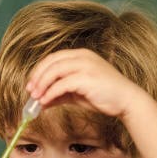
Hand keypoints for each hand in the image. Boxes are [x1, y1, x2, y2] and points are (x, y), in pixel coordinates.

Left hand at [26, 49, 146, 119]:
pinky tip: (45, 102)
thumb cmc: (104, 96)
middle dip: (38, 77)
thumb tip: (41, 100)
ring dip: (42, 85)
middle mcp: (82, 56)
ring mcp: (85, 65)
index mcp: (81, 55)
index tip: (31, 84)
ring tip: (35, 98)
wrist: (126, 101)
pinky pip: (62, 84)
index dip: (39, 70)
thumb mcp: (78, 94)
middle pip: (51, 62)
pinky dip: (50, 93)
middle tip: (30, 91)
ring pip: (55, 71)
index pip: (53, 58)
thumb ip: (60, 93)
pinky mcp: (87, 78)